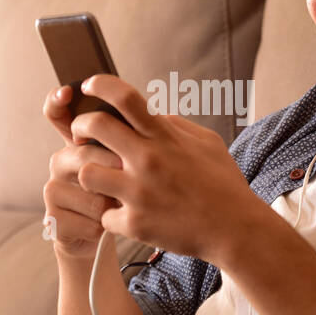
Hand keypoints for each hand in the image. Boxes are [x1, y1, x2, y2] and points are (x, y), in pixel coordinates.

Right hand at [41, 83, 123, 259]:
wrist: (104, 233)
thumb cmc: (120, 191)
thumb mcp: (127, 160)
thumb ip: (128, 136)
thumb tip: (147, 111)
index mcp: (76, 142)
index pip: (57, 114)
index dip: (57, 101)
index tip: (67, 92)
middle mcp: (59, 161)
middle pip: (84, 154)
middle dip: (114, 165)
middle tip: (132, 174)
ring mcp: (53, 190)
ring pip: (90, 191)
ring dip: (114, 201)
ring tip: (120, 205)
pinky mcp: (54, 220)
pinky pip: (89, 220)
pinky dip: (108, 226)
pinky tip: (107, 226)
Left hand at [70, 73, 265, 262]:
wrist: (235, 230)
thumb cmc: (223, 184)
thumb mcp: (207, 143)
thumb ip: (175, 125)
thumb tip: (152, 114)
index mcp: (165, 137)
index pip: (124, 96)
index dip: (100, 84)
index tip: (89, 86)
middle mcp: (148, 160)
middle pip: (94, 126)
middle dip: (80, 127)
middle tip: (82, 135)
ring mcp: (138, 193)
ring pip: (86, 172)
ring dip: (89, 174)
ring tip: (101, 180)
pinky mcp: (134, 223)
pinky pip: (103, 215)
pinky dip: (112, 216)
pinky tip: (125, 215)